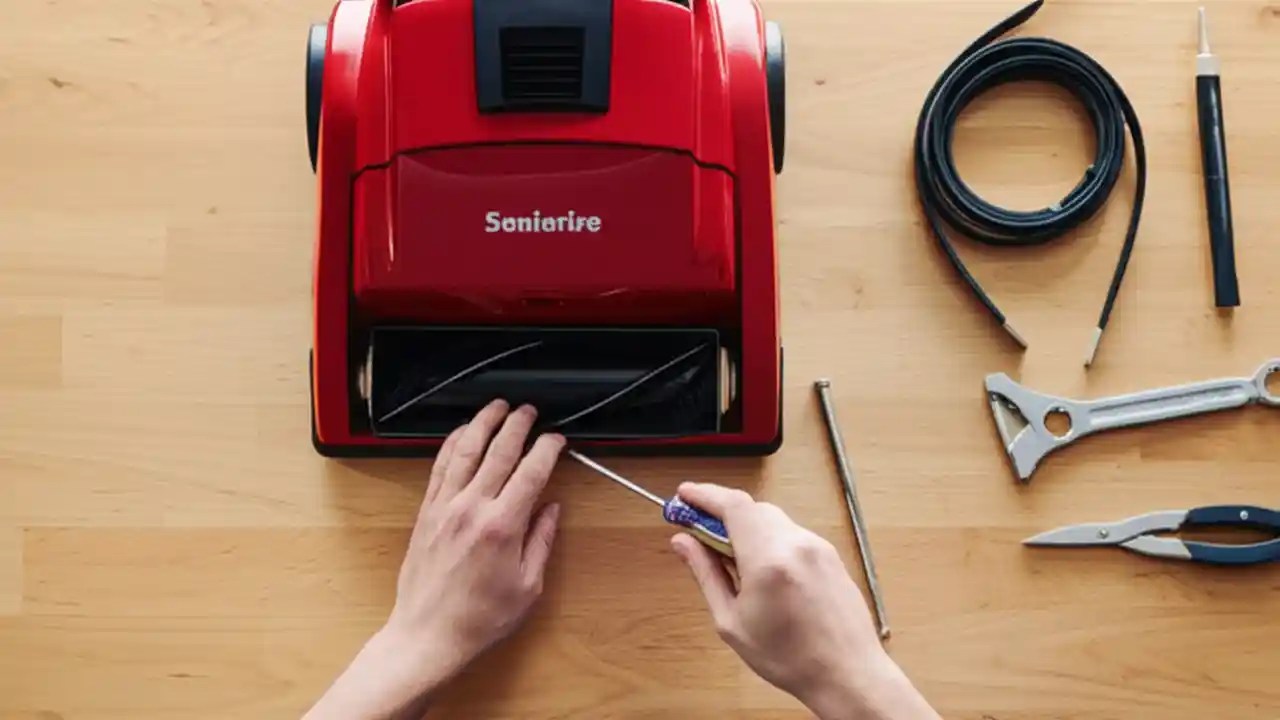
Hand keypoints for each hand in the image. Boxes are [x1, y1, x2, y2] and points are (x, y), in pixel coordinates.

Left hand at [305, 401, 565, 719]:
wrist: (428, 635)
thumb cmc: (479, 618)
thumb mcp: (528, 586)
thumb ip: (541, 541)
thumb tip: (551, 510)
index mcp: (502, 527)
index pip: (531, 472)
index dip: (548, 449)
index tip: (557, 440)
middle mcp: (471, 509)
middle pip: (499, 451)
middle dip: (518, 424)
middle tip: (530, 411)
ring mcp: (445, 508)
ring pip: (465, 450)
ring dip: (483, 423)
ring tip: (497, 407)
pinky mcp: (427, 513)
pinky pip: (440, 467)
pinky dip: (452, 444)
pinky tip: (462, 433)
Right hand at [671, 484, 939, 719]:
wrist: (847, 673)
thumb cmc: (788, 657)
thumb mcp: (732, 621)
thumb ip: (706, 574)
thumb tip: (683, 542)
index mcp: (768, 560)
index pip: (732, 505)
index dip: (704, 494)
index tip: (684, 494)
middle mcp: (796, 544)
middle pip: (752, 507)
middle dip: (721, 510)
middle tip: (697, 526)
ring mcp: (817, 546)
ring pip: (772, 518)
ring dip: (746, 524)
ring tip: (728, 552)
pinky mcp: (830, 554)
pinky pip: (791, 532)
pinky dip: (768, 536)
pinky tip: (759, 564)